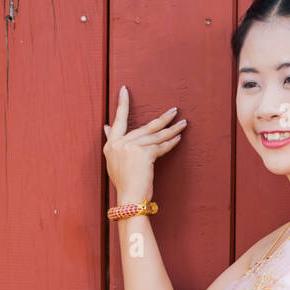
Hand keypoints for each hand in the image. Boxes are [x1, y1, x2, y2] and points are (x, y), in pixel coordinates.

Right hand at [102, 87, 187, 202]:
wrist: (129, 199)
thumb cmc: (124, 185)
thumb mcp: (114, 163)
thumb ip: (113, 143)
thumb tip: (106, 127)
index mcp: (111, 145)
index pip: (117, 121)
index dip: (122, 105)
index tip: (124, 90)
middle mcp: (119, 144)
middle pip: (145, 127)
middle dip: (162, 119)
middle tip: (174, 111)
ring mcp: (131, 147)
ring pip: (156, 135)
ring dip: (172, 129)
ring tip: (183, 123)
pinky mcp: (143, 154)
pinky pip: (160, 146)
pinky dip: (170, 143)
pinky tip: (178, 138)